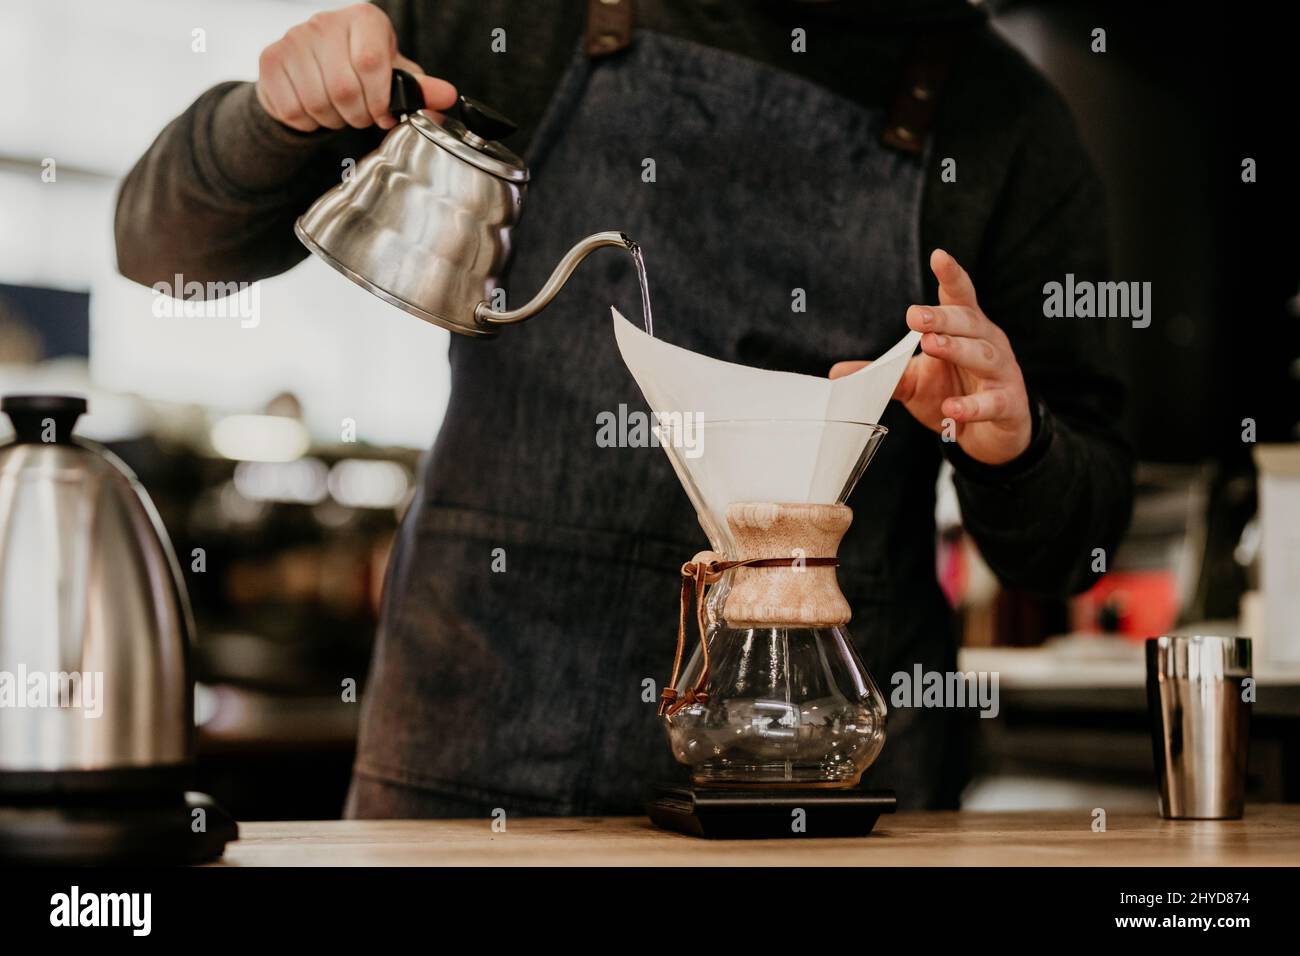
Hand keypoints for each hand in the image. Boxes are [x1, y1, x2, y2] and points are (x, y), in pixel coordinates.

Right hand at [255, 3, 456, 132]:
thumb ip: (420, 88)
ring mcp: (294, 38)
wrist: (312, 68)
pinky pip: (292, 109)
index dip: (379, 100)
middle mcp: (326, 22)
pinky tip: (315, 109)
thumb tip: (448, 96)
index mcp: (364, 19)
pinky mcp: (270, 59)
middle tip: (361, 116)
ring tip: (340, 112)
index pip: (371, 64)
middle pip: (343, 89)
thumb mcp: (395, 76)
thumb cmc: (361, 71)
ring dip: (333, 120)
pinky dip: (308, 122)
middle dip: (358, 115)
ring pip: (317, 102)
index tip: (384, 113)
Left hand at [831, 249, 1032, 465]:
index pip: (959, 296)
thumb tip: (837, 372)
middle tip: (915, 316)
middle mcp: (988, 342)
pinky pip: (991, 403)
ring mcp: (1002, 373)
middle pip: (968, 322)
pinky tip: (952, 408)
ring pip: (982, 355)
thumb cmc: (952, 393)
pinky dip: (971, 406)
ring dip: (957, 349)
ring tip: (930, 346)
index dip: (951, 275)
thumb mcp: (913, 380)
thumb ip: (882, 373)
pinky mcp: (1008, 404)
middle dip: (942, 317)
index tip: (938, 255)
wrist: (989, 433)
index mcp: (966, 328)